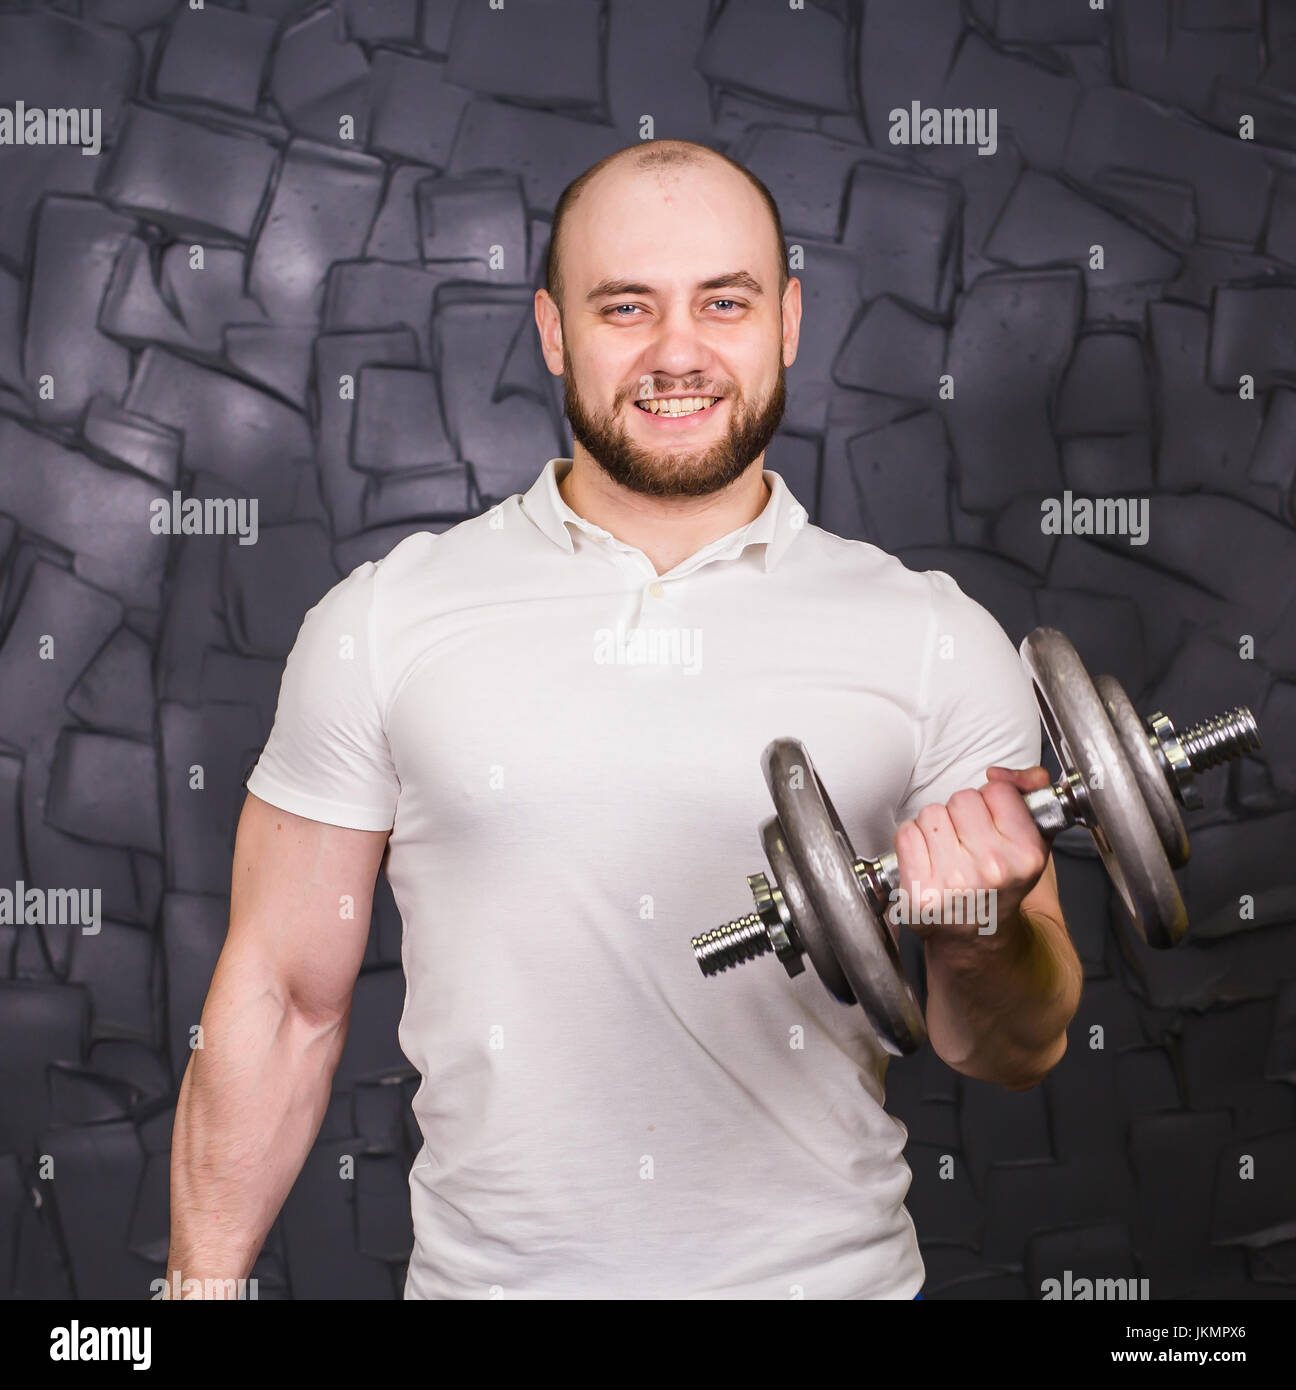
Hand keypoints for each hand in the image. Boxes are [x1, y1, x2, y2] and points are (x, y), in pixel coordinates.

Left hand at [889, 765, 1051, 954]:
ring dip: (935, 827)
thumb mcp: (1032, 836)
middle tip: (968, 842)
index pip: (996, 790)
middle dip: (962, 814)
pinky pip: (906, 834)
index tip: (993, 824)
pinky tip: (928, 861)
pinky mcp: (919, 893)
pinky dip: (912, 842)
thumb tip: (999, 773)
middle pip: (961, 799)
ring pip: (931, 813)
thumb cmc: (1000, 881)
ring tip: (948, 853)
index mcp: (1026, 854)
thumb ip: (1030, 790)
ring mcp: (953, 883)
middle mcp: (992, 869)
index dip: (992, 803)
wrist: (978, 934)